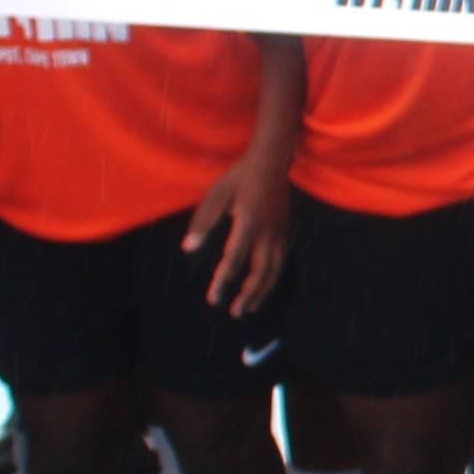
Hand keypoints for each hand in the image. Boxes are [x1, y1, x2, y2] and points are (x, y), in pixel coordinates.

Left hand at [186, 149, 292, 315]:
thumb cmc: (238, 178)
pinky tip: (263, 286)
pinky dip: (271, 278)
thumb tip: (188, 248)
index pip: (234, 259)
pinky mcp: (285, 232)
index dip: (223, 281)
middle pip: (260, 272)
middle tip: (235, 312)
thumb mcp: (216, 195)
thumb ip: (203, 222)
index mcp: (248, 222)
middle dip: (248, 295)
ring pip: (274, 270)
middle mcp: (267, 231)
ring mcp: (279, 232)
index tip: (214, 298)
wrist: (271, 162)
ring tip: (250, 307)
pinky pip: (281, 262)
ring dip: (262, 291)